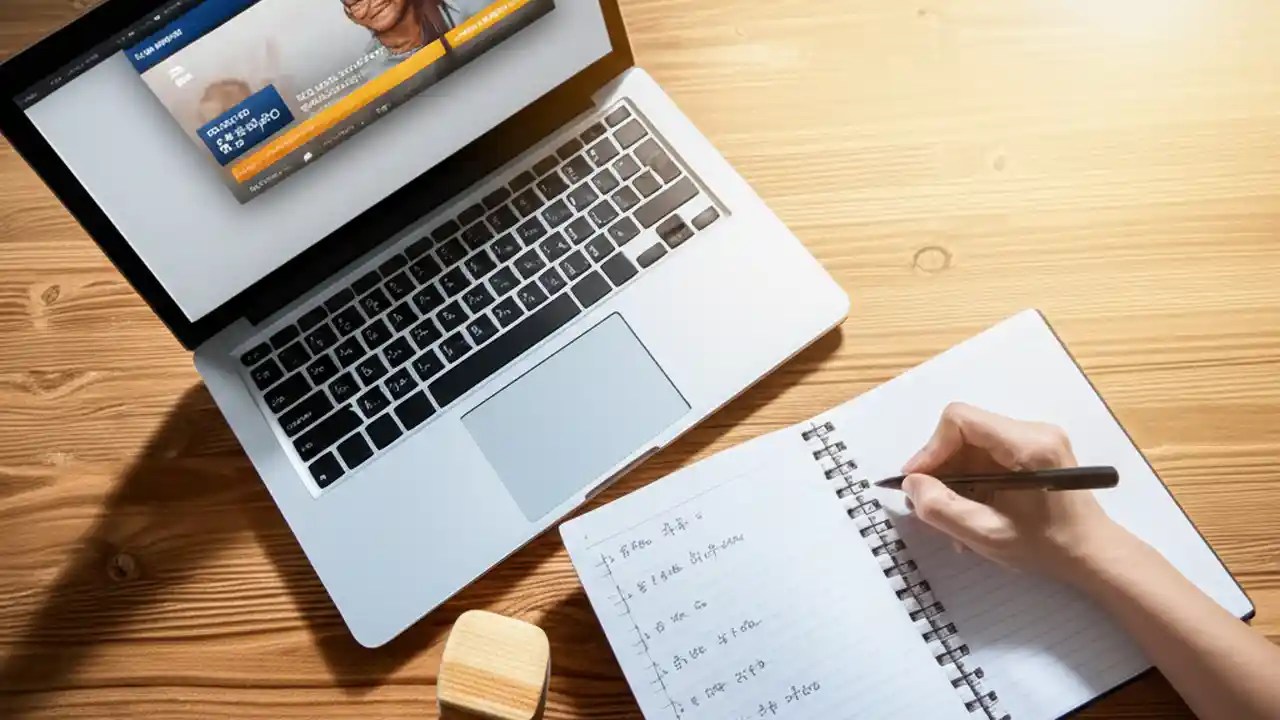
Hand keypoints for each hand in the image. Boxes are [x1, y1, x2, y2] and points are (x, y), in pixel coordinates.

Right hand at [899, 402, 1135, 584]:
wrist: (1093, 553)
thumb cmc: (1048, 547)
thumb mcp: (988, 535)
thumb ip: (943, 509)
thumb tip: (912, 484)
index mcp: (1029, 445)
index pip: (961, 420)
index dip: (931, 448)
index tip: (916, 481)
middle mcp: (1034, 431)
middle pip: (964, 431)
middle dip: (940, 466)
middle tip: (927, 502)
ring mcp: (1035, 438)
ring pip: (971, 443)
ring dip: (953, 476)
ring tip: (950, 513)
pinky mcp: (1033, 450)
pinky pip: (986, 453)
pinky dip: (969, 479)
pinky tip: (970, 508)